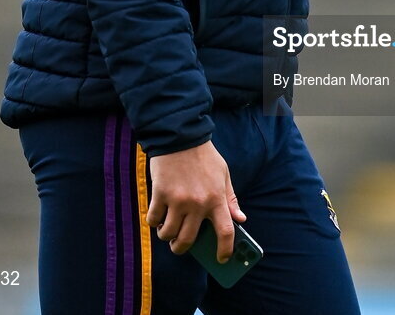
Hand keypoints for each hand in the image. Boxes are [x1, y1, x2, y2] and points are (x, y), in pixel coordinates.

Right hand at [146, 140, 245, 261]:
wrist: (181, 135)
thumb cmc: (204, 156)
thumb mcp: (223, 174)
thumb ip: (230, 199)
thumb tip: (240, 219)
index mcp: (216, 198)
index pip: (225, 232)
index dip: (225, 250)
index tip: (222, 258)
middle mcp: (198, 203)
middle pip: (188, 241)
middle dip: (182, 248)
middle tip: (180, 245)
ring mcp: (178, 200)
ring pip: (169, 234)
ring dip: (167, 236)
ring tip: (167, 228)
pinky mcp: (160, 194)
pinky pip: (153, 220)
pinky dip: (154, 221)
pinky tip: (157, 214)